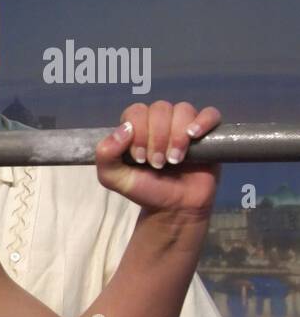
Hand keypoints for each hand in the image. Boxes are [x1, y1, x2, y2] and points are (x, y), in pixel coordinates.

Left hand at [94, 101, 220, 215]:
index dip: (138, 131)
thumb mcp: (113, 178)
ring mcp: (184, 125)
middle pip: (160, 109)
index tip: (140, 158)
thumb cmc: (145, 189)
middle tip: (157, 163)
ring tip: (175, 160)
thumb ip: (106, 155)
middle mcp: (160, 121)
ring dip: (177, 135)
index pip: (136, 111)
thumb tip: (124, 129)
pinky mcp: (208, 133)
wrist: (174, 207)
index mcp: (136, 127)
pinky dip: (203, 121)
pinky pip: (210, 113)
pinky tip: (194, 136)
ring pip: (182, 109)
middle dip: (157, 138)